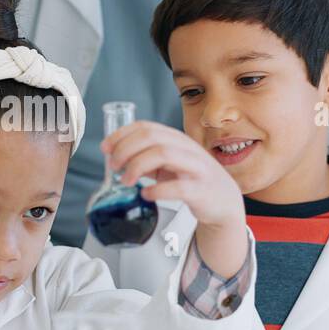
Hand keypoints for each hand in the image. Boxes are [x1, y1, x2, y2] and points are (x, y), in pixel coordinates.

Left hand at [102, 121, 248, 276]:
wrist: (223, 202)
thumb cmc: (193, 180)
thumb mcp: (168, 165)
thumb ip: (146, 158)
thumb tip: (116, 157)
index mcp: (176, 140)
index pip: (145, 127)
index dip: (121, 135)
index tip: (105, 148)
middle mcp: (187, 148)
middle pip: (152, 137)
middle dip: (125, 150)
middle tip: (113, 167)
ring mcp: (196, 168)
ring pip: (164, 154)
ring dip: (137, 166)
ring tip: (126, 181)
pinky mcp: (202, 190)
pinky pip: (178, 187)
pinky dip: (157, 190)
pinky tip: (146, 194)